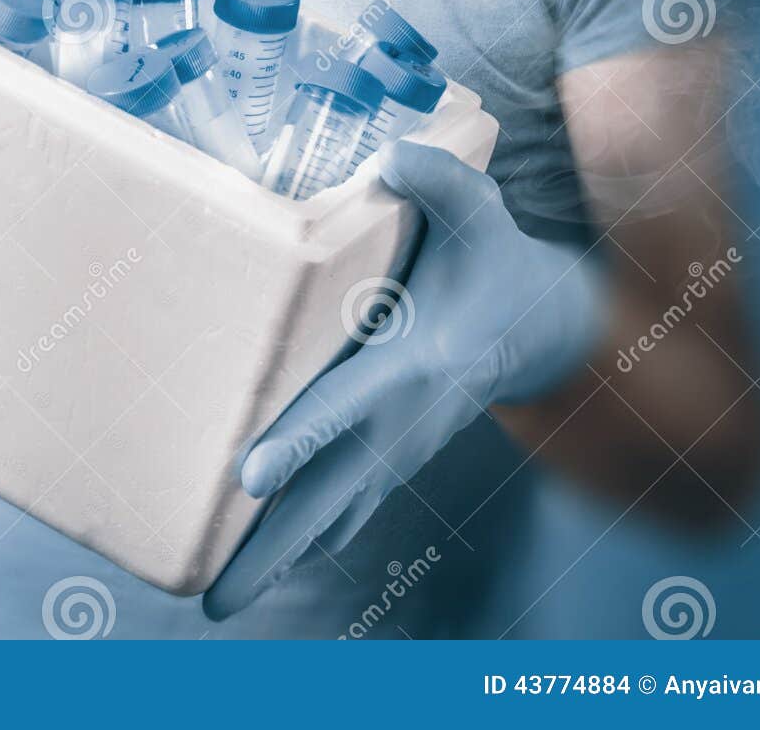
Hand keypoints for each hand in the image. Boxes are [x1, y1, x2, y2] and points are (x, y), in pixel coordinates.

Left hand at [204, 142, 606, 619]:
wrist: (545, 328)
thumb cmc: (496, 263)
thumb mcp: (483, 214)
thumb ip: (440, 181)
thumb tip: (391, 156)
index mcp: (417, 363)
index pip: (349, 404)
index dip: (302, 438)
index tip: (249, 474)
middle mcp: (405, 418)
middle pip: (332, 493)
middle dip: (274, 545)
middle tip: (213, 601)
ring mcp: (400, 446)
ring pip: (334, 512)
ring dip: (280, 558)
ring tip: (218, 603)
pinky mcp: (393, 453)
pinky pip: (344, 506)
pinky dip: (304, 540)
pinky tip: (258, 567)